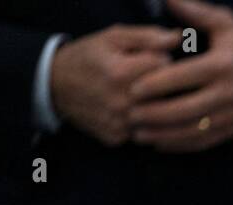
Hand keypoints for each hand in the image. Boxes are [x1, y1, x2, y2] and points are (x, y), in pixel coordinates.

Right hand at [50, 25, 179, 145]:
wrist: (54, 84)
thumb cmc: (88, 56)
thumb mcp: (113, 37)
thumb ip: (147, 37)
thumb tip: (178, 38)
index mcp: (120, 73)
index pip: (165, 66)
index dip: (161, 60)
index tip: (150, 59)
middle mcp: (121, 102)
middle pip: (167, 95)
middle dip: (163, 85)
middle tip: (149, 79)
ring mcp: (118, 123)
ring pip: (159, 117)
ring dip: (157, 107)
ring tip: (142, 95)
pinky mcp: (115, 138)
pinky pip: (144, 132)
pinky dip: (144, 123)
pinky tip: (132, 112)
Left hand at [128, 0, 232, 151]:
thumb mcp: (225, 22)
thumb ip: (195, 11)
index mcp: (221, 65)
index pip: (182, 78)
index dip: (155, 85)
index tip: (132, 89)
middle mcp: (227, 93)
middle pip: (185, 109)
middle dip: (154, 114)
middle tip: (129, 115)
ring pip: (194, 130)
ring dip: (164, 134)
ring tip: (139, 134)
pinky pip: (207, 140)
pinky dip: (182, 145)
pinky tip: (162, 143)